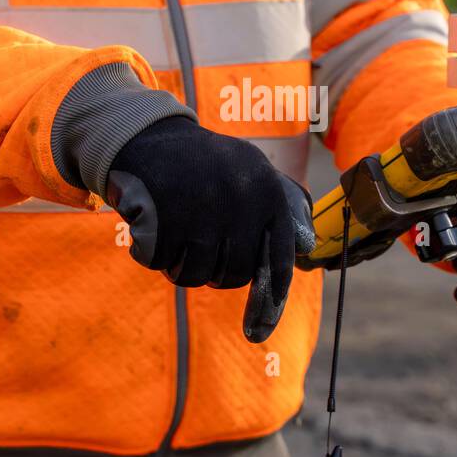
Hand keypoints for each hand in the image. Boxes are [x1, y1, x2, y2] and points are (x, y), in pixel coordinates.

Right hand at [105, 117, 313, 341]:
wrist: (150, 135)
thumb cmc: (206, 161)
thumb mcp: (251, 169)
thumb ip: (275, 208)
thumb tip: (306, 249)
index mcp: (268, 193)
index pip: (281, 258)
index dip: (273, 293)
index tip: (264, 322)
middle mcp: (242, 204)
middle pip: (235, 275)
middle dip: (218, 277)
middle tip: (204, 259)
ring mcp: (204, 213)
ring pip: (198, 276)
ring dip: (184, 269)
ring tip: (178, 242)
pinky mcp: (168, 220)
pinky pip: (165, 265)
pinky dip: (157, 257)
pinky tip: (156, 230)